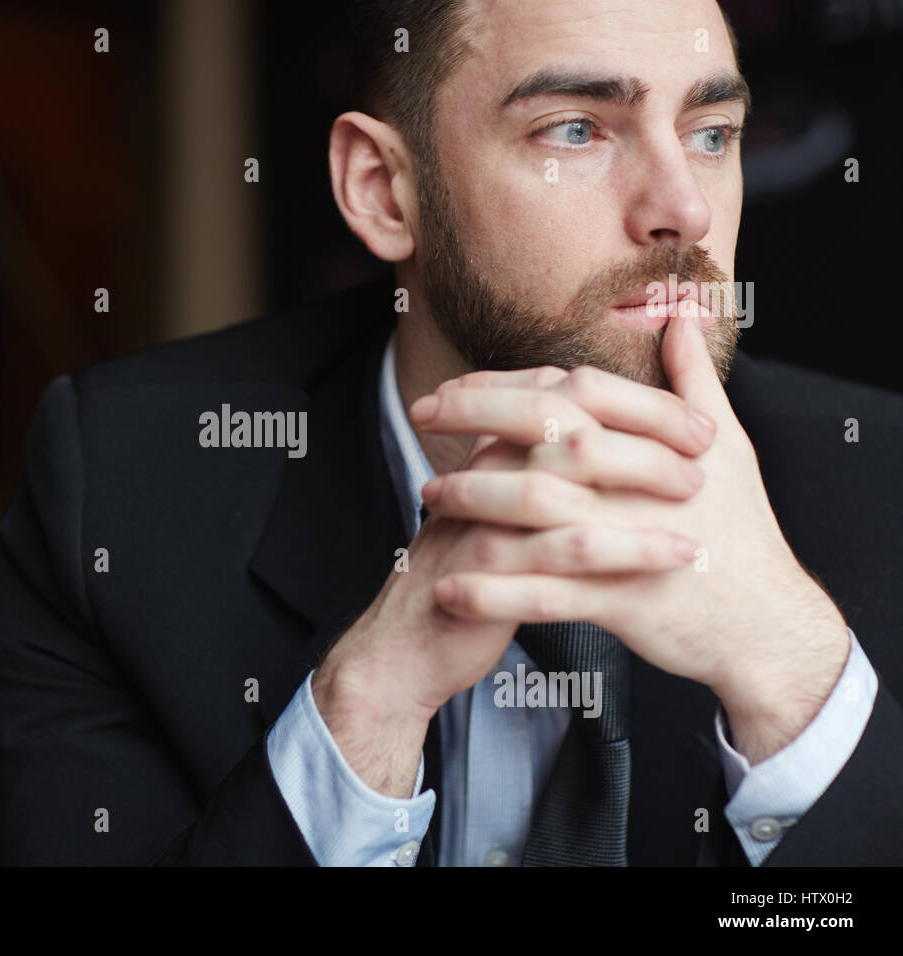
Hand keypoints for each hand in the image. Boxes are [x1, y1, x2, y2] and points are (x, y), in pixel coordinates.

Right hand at [313, 367, 712, 796]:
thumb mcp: (500, 506)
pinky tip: (679, 553)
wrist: (412, 642)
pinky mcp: (490, 564)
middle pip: (571, 411)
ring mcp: (483, 509)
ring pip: (571, 470)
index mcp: (495, 443)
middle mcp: (486, 464)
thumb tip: (595, 428)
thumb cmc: (469, 573)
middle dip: (647, 420)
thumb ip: (538, 460)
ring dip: (645, 473)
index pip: (568, 389)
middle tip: (708, 443)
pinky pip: (568, 548)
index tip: (698, 418)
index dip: (637, 396)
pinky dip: (630, 546)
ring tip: (699, 490)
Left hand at [420, 312, 849, 761]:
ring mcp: (629, 538)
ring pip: (535, 508)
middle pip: (545, 431)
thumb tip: (682, 315)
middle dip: (474, 416)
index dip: (507, 383)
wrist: (768, 623)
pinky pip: (542, 594)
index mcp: (655, 439)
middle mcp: (638, 480)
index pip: (571, 390)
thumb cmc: (742, 531)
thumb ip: (694, 379)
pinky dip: (490, 593)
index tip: (454, 384)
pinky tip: (447, 590)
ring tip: (426, 497)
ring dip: (472, 499)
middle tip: (419, 413)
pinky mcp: (622, 598)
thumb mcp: (730, 447)